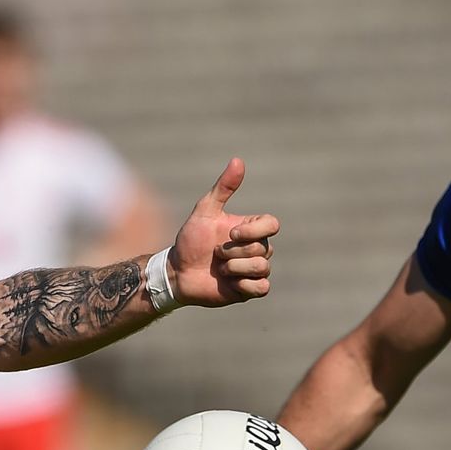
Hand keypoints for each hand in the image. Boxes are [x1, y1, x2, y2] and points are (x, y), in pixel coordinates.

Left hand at [170, 158, 276, 306]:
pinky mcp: (250, 290)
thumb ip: (223, 188)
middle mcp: (257, 248)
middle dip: (233, 251)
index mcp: (251, 229)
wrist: (178, 272)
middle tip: (216, 254)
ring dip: (234, 267)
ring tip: (220, 268)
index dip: (254, 230)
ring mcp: (255, 269)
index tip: (231, 233)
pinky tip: (228, 282)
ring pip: (262, 267)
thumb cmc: (191, 239)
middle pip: (264, 248)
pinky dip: (243, 284)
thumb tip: (238, 160)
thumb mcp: (205, 211)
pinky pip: (262, 287)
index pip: (272, 225)